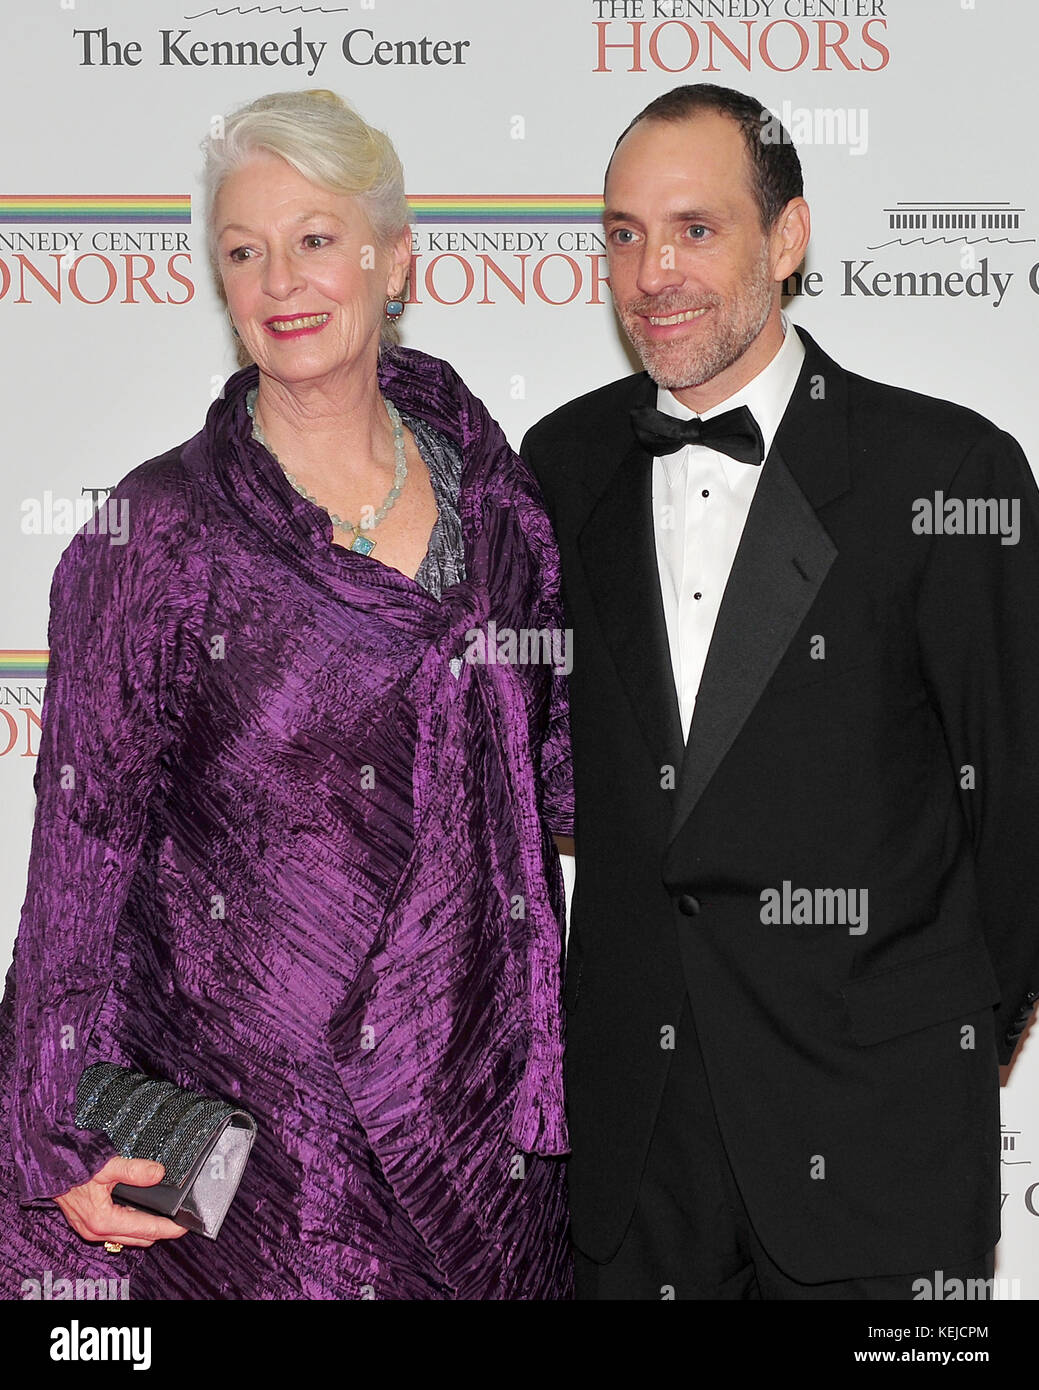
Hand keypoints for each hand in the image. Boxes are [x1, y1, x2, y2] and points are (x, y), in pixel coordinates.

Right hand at [54, 1157, 189, 1247]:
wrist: (48, 1169)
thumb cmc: (73, 1168)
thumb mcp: (106, 1166)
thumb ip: (133, 1170)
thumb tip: (159, 1173)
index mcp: (103, 1220)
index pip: (146, 1229)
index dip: (169, 1228)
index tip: (186, 1226)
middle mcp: (97, 1231)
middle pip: (140, 1238)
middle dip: (160, 1231)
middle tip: (179, 1220)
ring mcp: (91, 1231)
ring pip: (128, 1237)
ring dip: (146, 1229)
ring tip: (164, 1215)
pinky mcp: (88, 1226)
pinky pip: (117, 1232)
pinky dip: (131, 1224)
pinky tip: (139, 1210)